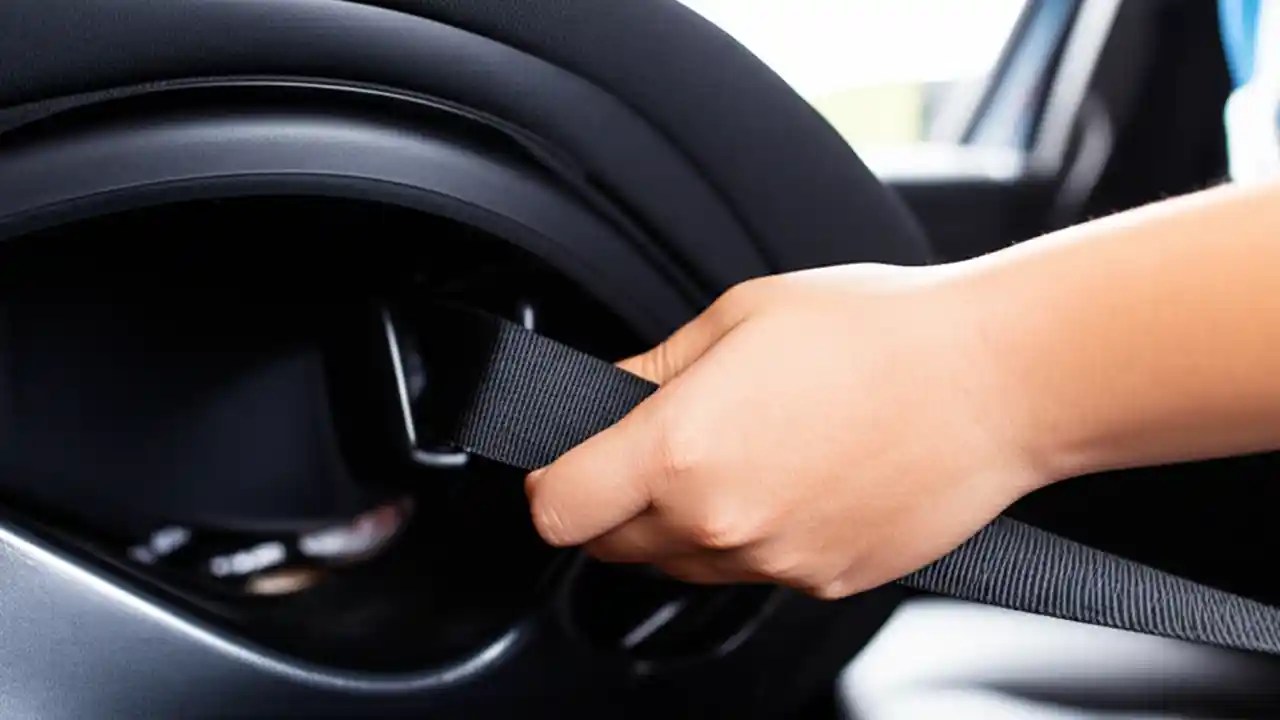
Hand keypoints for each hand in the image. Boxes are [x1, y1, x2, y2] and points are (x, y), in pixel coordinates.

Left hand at [524, 264, 1050, 598]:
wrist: (995, 379)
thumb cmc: (876, 331)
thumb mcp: (738, 317)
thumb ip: (652, 369)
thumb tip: (604, 397)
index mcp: (679, 452)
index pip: (557, 510)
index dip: (548, 483)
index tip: (564, 462)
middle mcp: (719, 525)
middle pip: (612, 548)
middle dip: (610, 504)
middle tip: (653, 448)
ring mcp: (775, 564)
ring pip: (682, 567)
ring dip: (682, 524)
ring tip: (742, 453)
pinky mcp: (824, 582)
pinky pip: (754, 572)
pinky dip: (753, 538)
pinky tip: (797, 478)